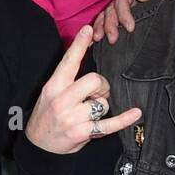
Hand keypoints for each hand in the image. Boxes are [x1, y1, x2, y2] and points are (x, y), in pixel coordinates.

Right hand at [26, 26, 141, 154]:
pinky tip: (135, 113)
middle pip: (94, 80)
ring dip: (101, 107)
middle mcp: (62, 100)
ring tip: (88, 114)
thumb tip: (82, 56)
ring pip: (102, 103)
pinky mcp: (82, 133)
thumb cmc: (47, 114)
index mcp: (53, 86)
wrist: (38, 145)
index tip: (88, 29)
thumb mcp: (49, 92)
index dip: (79, 45)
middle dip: (102, 86)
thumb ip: (66, 78)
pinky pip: (109, 124)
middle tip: (96, 94)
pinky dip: (124, 119)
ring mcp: (73, 118)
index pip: (68, 62)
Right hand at [92, 0, 171, 42]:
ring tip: (98, 39)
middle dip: (110, 25)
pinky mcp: (120, 13)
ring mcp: (121, 5)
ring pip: (105, 14)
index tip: (130, 28)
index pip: (123, 0)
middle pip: (111, 9)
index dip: (124, 14)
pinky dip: (99, 28)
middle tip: (113, 39)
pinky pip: (105, 19)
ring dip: (100, 27)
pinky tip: (95, 40)